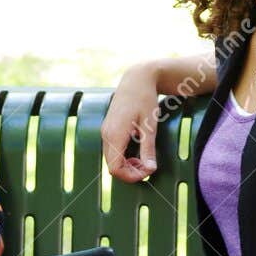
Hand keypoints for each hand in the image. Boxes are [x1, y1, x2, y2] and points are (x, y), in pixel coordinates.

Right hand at [103, 63, 159, 181]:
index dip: (131, 176)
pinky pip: (112, 150)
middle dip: (130, 172)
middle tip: (149, 166)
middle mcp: (106, 134)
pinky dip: (123, 156)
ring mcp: (105, 131)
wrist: (136, 79)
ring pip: (111, 159)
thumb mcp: (150, 126)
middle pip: (112, 166)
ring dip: (127, 164)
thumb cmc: (145, 99)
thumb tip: (150, 169)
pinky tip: (137, 151)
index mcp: (115, 135)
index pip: (115, 168)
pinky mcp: (107, 128)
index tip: (148, 171)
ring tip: (144, 159)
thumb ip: (148, 149)